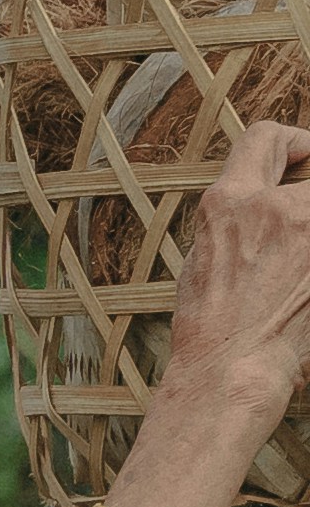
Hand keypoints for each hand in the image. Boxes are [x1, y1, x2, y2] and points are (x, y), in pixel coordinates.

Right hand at [116, 123, 309, 506]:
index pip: (264, 136)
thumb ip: (240, 216)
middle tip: (305, 215)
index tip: (301, 159)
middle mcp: (269, 207)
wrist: (230, 369)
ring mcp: (304, 231)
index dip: (291, 141)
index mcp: (227, 201)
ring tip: (296, 263)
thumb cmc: (213, 324)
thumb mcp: (206, 253)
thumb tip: (270, 200)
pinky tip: (304, 284)